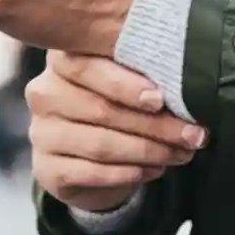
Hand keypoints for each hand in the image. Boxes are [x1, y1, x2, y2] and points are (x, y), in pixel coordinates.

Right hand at [28, 51, 206, 211]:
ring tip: (180, 154)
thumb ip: (148, 79)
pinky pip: (92, 172)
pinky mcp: (46, 168)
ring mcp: (41, 133)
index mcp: (63, 60)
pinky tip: (154, 170)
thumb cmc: (118, 109)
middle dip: (155, 125)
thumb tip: (192, 90)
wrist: (91, 159)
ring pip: (101, 144)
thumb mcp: (129, 85)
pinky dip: (129, 173)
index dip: (124, 85)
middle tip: (192, 135)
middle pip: (102, 109)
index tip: (160, 100)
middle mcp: (45, 93)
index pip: (88, 66)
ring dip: (149, 151)